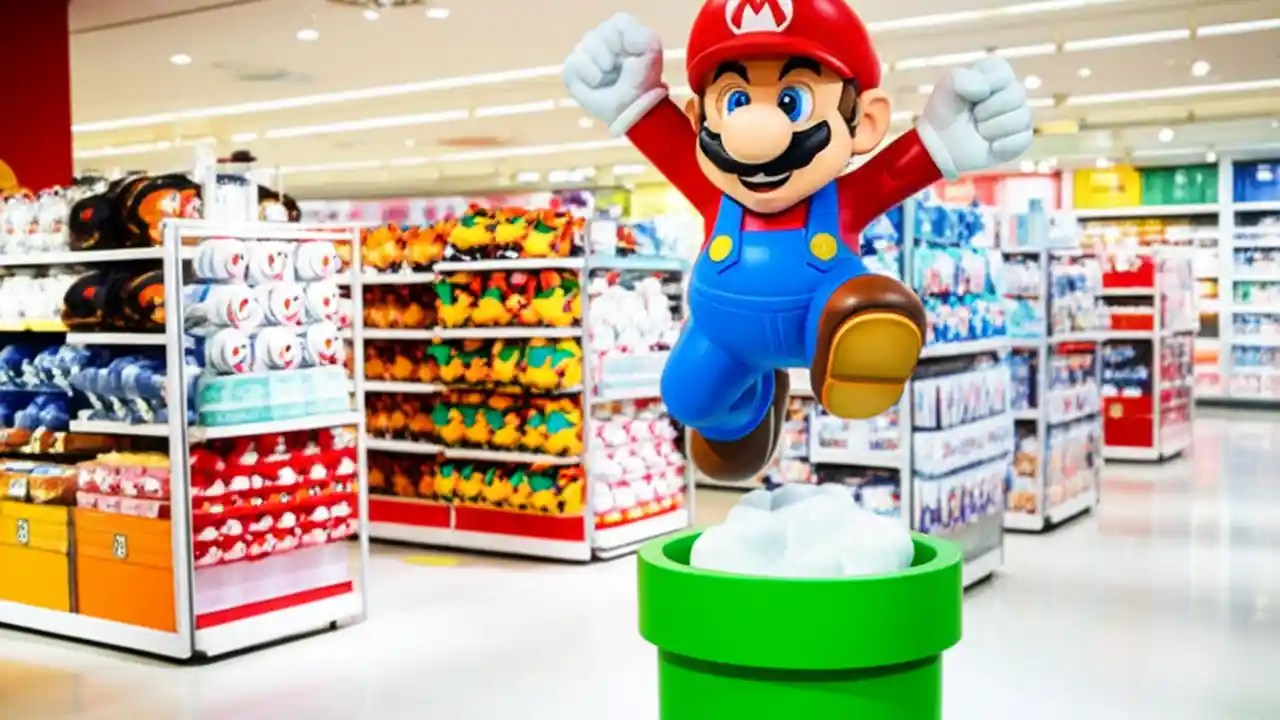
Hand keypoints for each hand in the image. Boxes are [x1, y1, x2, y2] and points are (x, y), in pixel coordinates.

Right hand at [562, 13, 666, 134]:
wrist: (631, 110)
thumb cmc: (643, 83)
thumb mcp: (652, 55)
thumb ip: (643, 36)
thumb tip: (624, 38)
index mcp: (623, 36)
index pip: (618, 22)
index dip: (625, 37)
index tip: (632, 53)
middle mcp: (603, 42)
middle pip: (602, 30)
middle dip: (614, 50)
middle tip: (619, 67)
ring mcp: (587, 56)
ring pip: (587, 42)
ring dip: (601, 60)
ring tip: (607, 75)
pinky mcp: (573, 72)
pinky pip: (574, 61)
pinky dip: (588, 73)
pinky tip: (596, 82)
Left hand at [917, 57, 1034, 178]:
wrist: (940, 146)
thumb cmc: (945, 112)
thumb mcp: (947, 87)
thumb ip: (962, 78)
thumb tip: (984, 91)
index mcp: (997, 74)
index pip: (1005, 72)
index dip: (986, 84)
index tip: (969, 95)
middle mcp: (1012, 92)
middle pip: (1017, 94)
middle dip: (987, 109)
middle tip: (973, 116)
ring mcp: (1018, 116)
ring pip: (1023, 116)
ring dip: (993, 127)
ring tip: (979, 131)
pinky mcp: (1020, 139)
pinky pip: (1025, 138)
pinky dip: (1005, 144)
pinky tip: (992, 146)